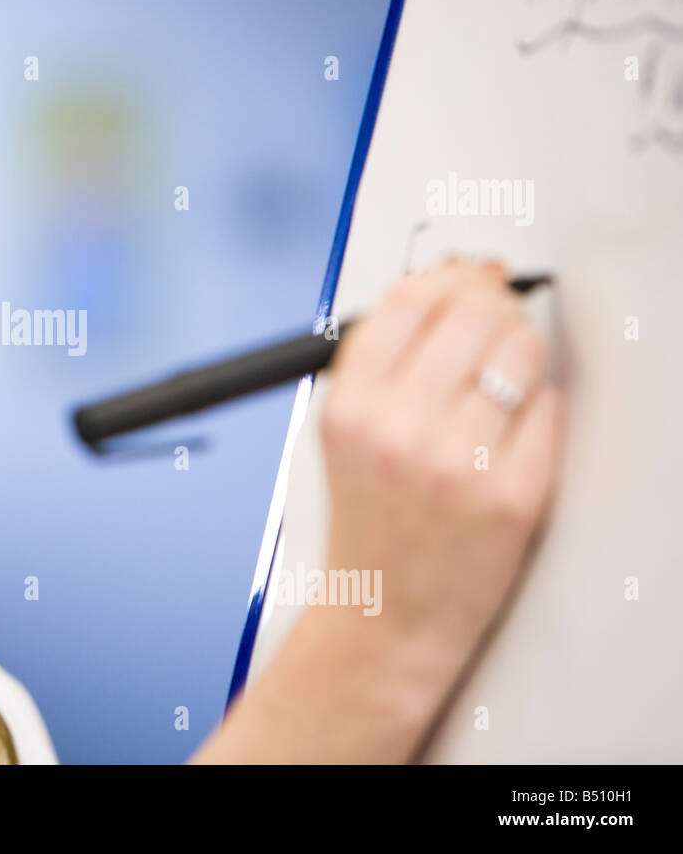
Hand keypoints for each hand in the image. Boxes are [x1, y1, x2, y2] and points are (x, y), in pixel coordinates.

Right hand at [317, 259, 566, 684]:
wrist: (385, 613)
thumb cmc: (370, 523)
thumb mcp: (343, 434)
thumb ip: (380, 363)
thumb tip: (445, 285)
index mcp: (348, 409)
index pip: (406, 301)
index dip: (444, 279)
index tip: (462, 281)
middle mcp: (397, 431)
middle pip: (471, 313)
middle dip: (492, 305)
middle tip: (496, 320)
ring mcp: (457, 462)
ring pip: (519, 351)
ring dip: (521, 351)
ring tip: (505, 377)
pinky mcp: (512, 494)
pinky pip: (548, 408)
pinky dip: (539, 407)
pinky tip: (514, 428)